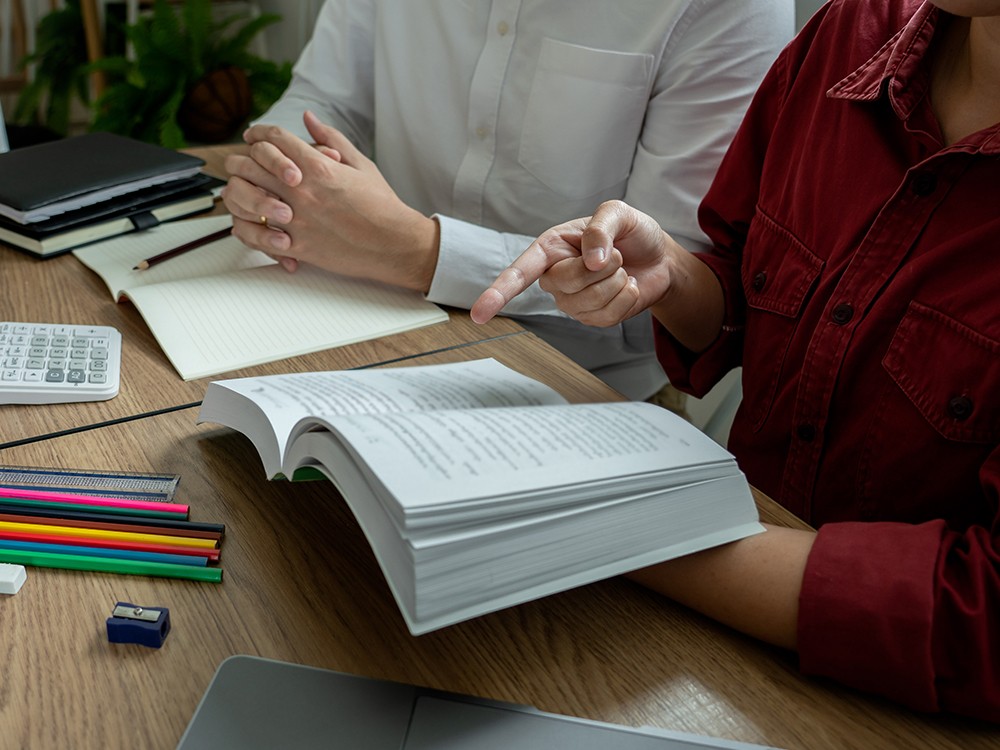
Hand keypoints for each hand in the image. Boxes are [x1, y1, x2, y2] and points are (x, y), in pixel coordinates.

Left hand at [222, 111, 439, 291]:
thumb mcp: (361, 165)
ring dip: (240, 190)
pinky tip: (249, 222)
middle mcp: (303, 191)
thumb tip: (308, 117)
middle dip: (243, 158)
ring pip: (247, 197)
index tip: (253, 136)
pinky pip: (256, 236)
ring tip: (241, 189)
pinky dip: (248, 228)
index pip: (274, 138)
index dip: (259, 132)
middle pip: (252, 164)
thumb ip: (331, 139)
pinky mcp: (297, 247)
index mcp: (319, 167)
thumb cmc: (382, 205)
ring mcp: (298, 220)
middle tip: (241, 161)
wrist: (395, 244)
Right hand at [472, 200, 724, 352]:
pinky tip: (628, 287)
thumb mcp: (619, 213)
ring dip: (617, 282)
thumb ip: (600, 228)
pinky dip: (627, 299)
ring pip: (589, 302)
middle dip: (600, 268)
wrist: (658, 258)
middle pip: (565, 284)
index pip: (519, 273)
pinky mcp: (592, 319)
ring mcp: (572, 302)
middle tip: (616, 255)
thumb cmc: (632, 233)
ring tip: (621, 270)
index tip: (479, 313)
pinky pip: (607, 317)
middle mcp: (555, 277)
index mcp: (550, 248)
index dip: (499, 292)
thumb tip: (591, 260)